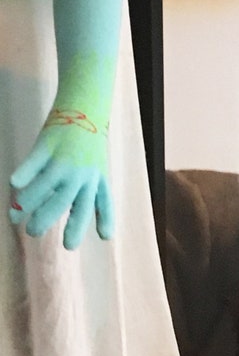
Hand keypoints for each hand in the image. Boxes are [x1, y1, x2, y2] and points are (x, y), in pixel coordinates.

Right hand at [9, 114, 113, 249]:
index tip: (68, 246)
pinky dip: (25, 172)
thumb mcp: (102, 178)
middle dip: (47, 218)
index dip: (77, 227)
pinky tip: (14, 184)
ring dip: (29, 201)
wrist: (86, 110)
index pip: (86, 210)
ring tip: (15, 215)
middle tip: (33, 233)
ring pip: (45, 184)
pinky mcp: (47, 144)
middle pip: (63, 201)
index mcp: (94, 183)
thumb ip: (100, 206)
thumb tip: (107, 237)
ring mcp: (63, 159)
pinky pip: (34, 161)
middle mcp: (80, 174)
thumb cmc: (92, 151)